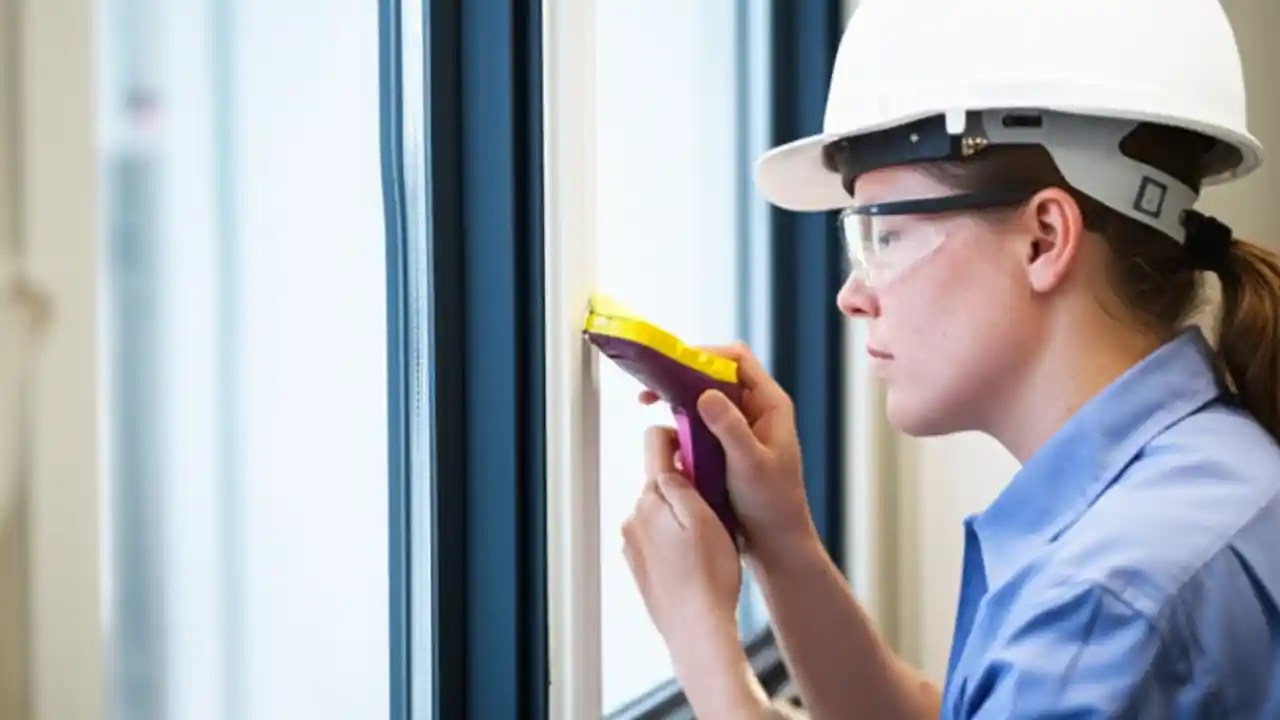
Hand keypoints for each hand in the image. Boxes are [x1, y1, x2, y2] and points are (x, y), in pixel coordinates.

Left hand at [622, 426, 742, 646]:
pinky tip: (695, 560)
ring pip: (658, 512)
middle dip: (683, 484)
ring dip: (678, 515)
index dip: (677, 436)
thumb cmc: (709, 574)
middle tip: (715, 502)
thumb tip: (669, 462)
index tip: (699, 449)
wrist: (696, 630)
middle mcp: (633, 518)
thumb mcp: (706, 518)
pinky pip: (655, 539)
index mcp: (650, 500)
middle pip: (657, 481)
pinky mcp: (638, 568)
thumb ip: (683, 484)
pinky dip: (672, 540)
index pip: (653, 443)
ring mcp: (632, 545)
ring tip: (708, 536)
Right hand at [639, 343, 814, 562]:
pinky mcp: (726, 448)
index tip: (673, 366)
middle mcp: (756, 411)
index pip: (737, 359)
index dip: (705, 355)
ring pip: (704, 402)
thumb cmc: (773, 506)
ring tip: (651, 410)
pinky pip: (699, 427)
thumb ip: (729, 427)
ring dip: (678, 404)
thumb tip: (705, 393)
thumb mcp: (749, 464)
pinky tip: (666, 442)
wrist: (777, 545)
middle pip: (715, 376)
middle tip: (651, 391)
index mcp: (770, 405)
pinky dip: (681, 429)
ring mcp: (740, 429)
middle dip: (682, 379)